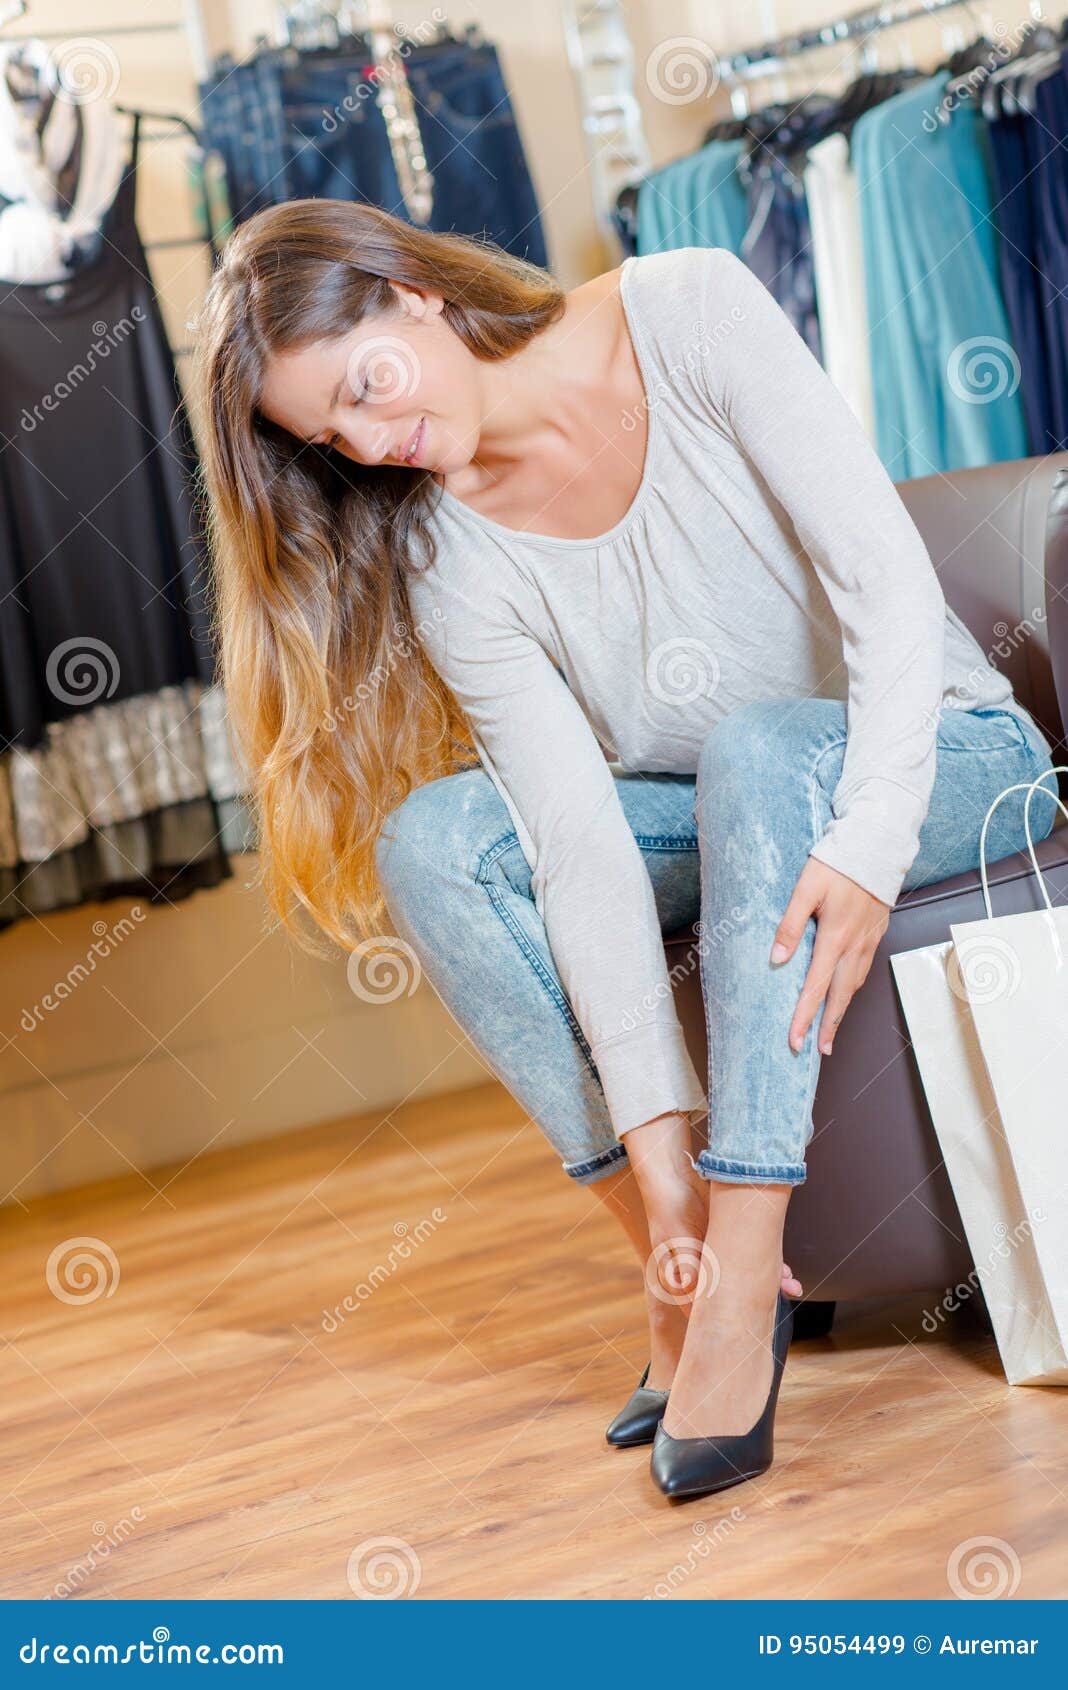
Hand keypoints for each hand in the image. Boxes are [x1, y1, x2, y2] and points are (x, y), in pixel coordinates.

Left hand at [769, 856, 890, 1055]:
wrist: (877, 845)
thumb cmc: (838, 862)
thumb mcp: (806, 888)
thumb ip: (790, 924)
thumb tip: (777, 959)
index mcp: (835, 938)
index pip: (816, 988)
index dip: (804, 1017)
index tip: (794, 1041)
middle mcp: (855, 945)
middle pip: (840, 996)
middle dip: (828, 1026)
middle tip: (819, 1051)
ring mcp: (869, 940)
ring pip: (854, 985)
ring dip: (842, 1010)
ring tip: (830, 1029)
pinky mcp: (876, 933)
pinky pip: (863, 969)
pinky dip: (853, 988)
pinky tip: (846, 992)